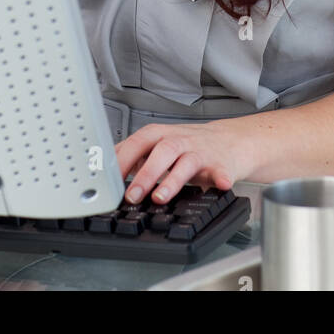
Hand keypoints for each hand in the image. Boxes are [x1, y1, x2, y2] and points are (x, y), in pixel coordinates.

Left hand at [115, 118, 250, 205]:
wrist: (227, 141)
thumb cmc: (187, 146)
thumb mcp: (157, 146)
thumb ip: (134, 155)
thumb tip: (105, 170)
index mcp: (160, 135)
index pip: (137, 143)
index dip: (122, 160)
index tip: (109, 181)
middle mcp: (179, 140)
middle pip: (161, 151)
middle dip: (145, 174)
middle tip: (131, 197)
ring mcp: (200, 152)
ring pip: (186, 162)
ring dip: (173, 180)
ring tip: (161, 197)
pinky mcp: (220, 164)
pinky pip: (221, 171)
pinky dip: (221, 178)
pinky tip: (221, 185)